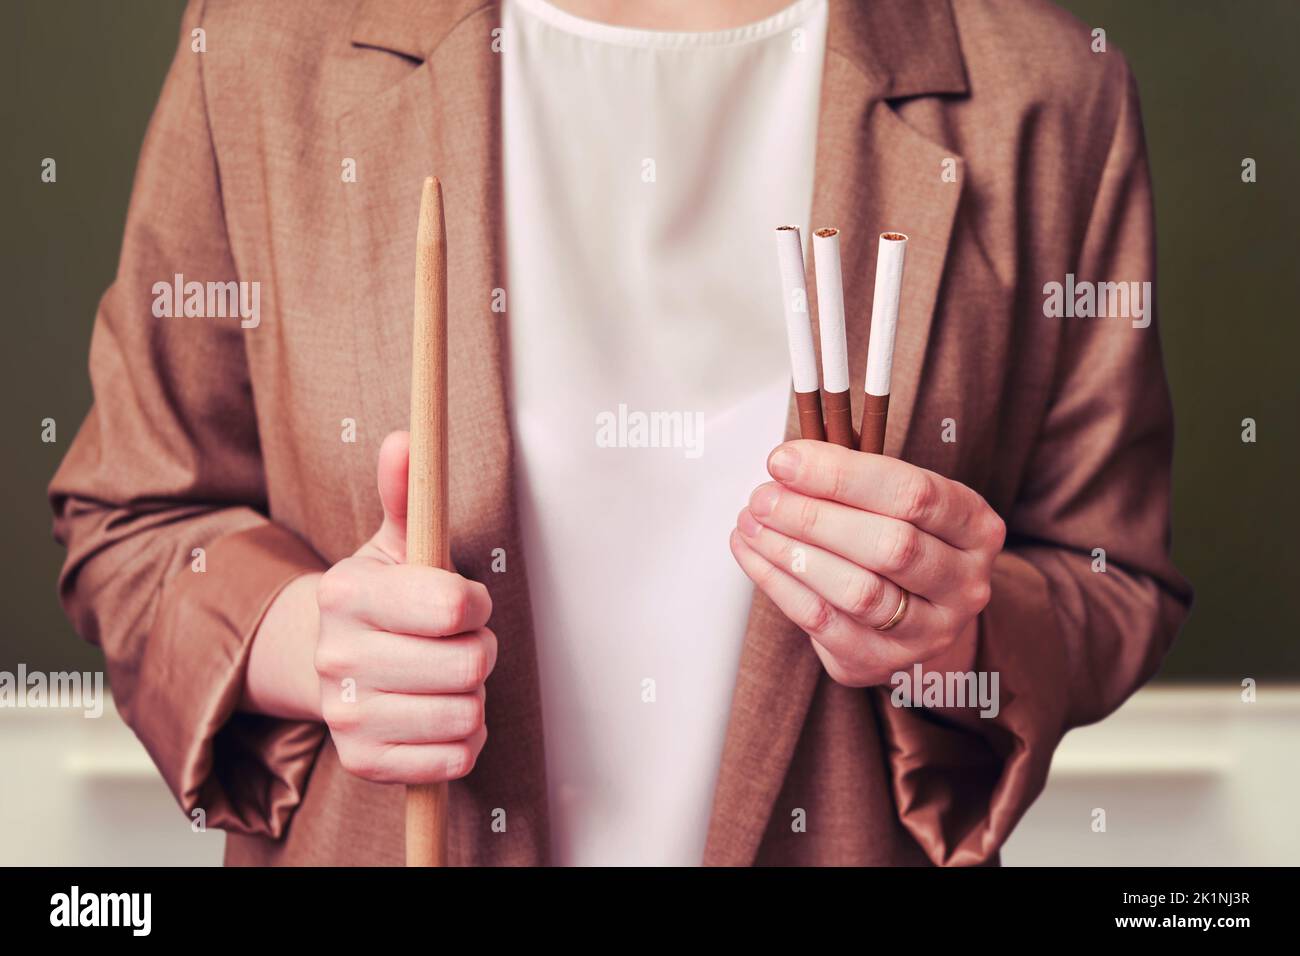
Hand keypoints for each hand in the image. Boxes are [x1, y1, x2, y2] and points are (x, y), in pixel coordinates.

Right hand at [313, 430, 494, 783]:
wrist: (333, 664)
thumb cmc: (386, 600)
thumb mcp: (399, 542)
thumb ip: (408, 493)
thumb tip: (407, 438)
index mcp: (347, 592)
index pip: (454, 607)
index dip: (477, 605)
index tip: (465, 602)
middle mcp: (337, 656)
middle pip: (469, 666)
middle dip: (479, 651)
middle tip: (457, 644)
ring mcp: (346, 716)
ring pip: (467, 714)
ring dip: (473, 697)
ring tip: (446, 679)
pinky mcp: (362, 763)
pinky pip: (454, 759)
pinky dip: (466, 740)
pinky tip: (441, 716)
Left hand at [730, 440, 1004, 687]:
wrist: (920, 617)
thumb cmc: (899, 539)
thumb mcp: (895, 500)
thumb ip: (851, 477)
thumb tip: (788, 461)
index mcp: (975, 526)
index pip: (914, 493)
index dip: (843, 475)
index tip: (784, 460)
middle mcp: (964, 582)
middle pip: (890, 546)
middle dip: (813, 517)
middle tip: (762, 497)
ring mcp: (931, 630)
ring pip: (859, 592)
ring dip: (793, 553)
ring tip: (751, 524)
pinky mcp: (884, 661)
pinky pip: (825, 623)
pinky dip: (780, 585)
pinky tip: (753, 554)